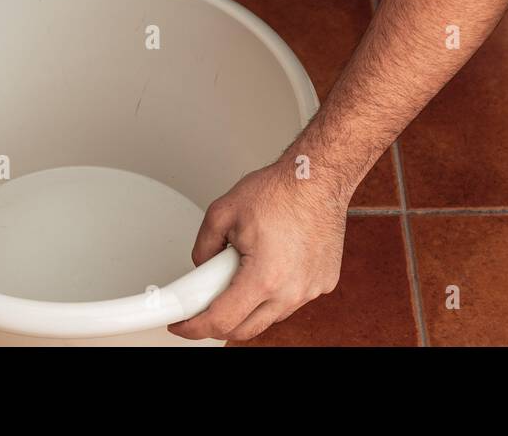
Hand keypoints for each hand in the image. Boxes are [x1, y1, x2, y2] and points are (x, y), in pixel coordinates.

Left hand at [168, 157, 348, 341]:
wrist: (318, 177)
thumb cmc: (281, 189)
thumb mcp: (222, 213)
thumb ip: (203, 248)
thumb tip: (203, 267)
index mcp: (264, 278)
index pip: (222, 322)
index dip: (194, 327)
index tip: (183, 324)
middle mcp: (292, 291)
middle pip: (245, 329)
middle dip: (219, 323)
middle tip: (203, 306)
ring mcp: (311, 289)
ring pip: (270, 316)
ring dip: (250, 306)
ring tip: (240, 275)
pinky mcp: (324, 282)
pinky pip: (292, 300)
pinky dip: (276, 292)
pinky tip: (270, 267)